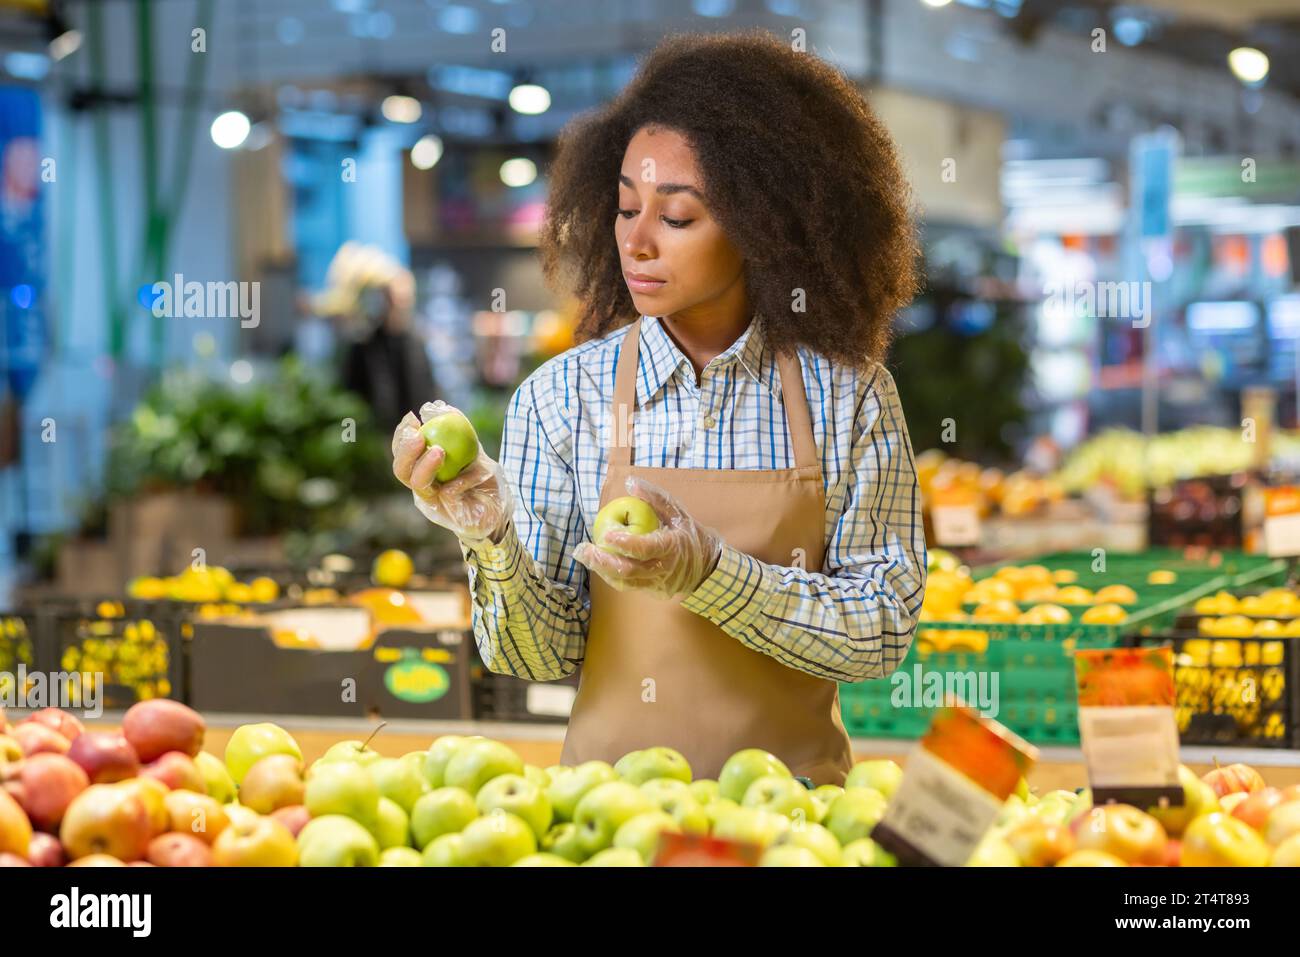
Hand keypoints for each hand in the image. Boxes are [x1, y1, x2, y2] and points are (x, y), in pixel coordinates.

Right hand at [391, 401, 513, 545]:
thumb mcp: (473, 449)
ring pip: (419, 485)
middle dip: (405, 451)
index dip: (401, 436)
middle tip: (418, 435)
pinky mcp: (452, 516)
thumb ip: (458, 431)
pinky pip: (450, 494)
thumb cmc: (484, 478)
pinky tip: (474, 472)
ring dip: (425, 466)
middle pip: (402, 471)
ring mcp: (435, 504)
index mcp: (423, 472)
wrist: (503, 508)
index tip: (411, 418)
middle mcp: (424, 489)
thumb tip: (437, 405)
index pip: (403, 454)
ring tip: (439, 451)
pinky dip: (462, 480)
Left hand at [573, 475, 722, 599]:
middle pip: (629, 570)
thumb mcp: (677, 511)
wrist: (706, 565)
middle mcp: (664, 569)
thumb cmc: (689, 533)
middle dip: (603, 561)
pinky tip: (598, 563)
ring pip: (625, 582)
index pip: (646, 549)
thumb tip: (631, 482)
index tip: (607, 535)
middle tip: (584, 549)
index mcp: (673, 547)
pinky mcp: (653, 592)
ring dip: (601, 569)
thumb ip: (655, 497)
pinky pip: (628, 586)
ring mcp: (658, 584)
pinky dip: (610, 575)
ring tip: (584, 555)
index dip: (625, 544)